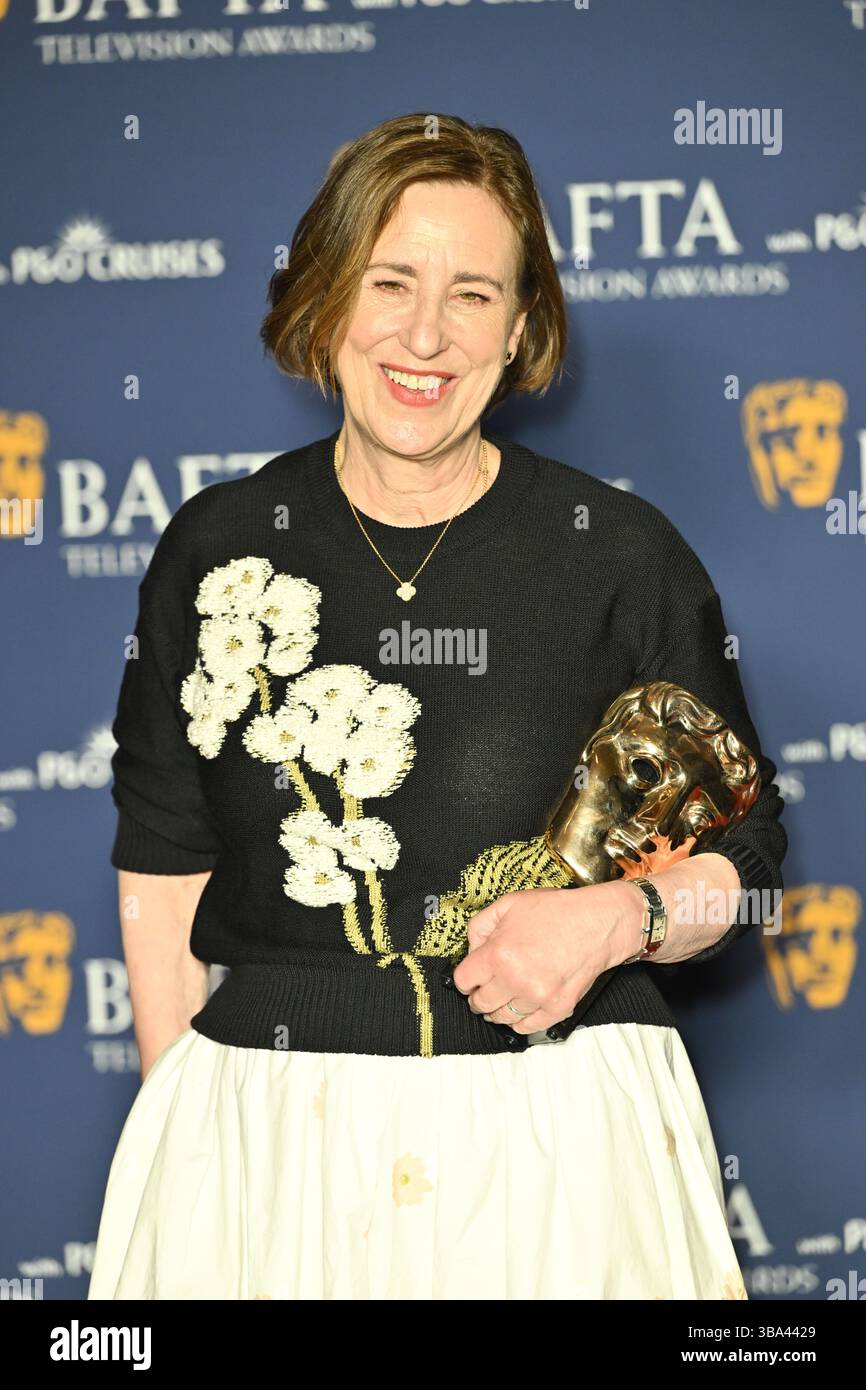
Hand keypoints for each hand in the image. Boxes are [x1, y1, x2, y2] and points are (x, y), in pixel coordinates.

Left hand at [451, 882, 643, 1034]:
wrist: (597, 923)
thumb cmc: (555, 911)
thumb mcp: (508, 904)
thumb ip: (480, 927)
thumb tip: (472, 951)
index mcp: (498, 954)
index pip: (463, 981)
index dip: (465, 978)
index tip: (471, 977)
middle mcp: (515, 980)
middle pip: (480, 1003)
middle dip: (478, 996)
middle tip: (484, 989)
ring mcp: (537, 998)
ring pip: (502, 1018)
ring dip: (497, 1010)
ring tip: (502, 998)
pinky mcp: (556, 1009)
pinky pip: (526, 1027)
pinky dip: (519, 1021)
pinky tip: (520, 1007)